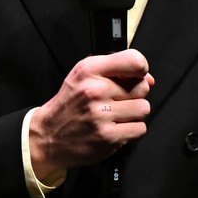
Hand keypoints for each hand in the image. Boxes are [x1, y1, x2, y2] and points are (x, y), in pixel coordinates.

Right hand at [30, 49, 153, 180]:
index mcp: (89, 70)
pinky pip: (140, 129)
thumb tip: (149, 79)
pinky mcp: (107, 137)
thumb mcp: (85, 76)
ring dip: (134, 114)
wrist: (48, 135)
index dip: (140, 69)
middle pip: (142, 87)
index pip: (134, 61)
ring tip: (117, 116)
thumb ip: (117, 71)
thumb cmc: (71, 104)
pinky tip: (116, 128)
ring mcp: (101, 115)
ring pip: (143, 108)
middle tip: (117, 101)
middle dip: (134, 95)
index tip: (134, 77)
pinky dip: (131, 130)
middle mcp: (95, 90)